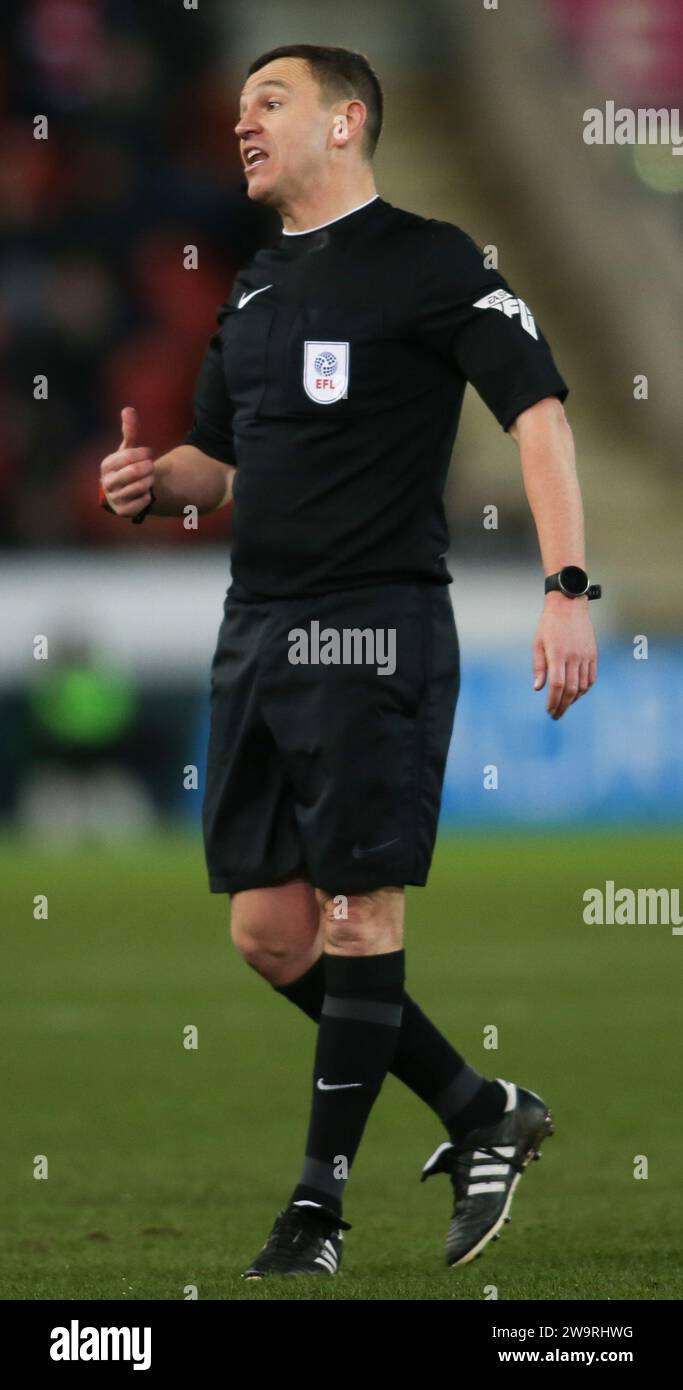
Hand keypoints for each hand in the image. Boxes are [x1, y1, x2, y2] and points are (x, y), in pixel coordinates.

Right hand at [100, 407, 154, 516]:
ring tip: (149, 479)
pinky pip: (141, 503)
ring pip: (140, 487)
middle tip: (151, 467)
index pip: (128, 456)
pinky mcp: (123, 511)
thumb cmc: (126, 467)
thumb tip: (128, 409)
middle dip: (148, 468)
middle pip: (134, 472)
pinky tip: (146, 493)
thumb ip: (129, 431)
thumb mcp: (128, 449)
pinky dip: (147, 497)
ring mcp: (114, 497)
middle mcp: (107, 482)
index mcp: (107, 465)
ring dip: (149, 481)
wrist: (123, 492)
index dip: (144, 453)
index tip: (149, 453)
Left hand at [532, 591, 597, 718]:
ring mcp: (585, 656)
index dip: (553, 701)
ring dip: (574, 700)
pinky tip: (576, 694)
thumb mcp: (538, 643)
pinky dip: (584, 689)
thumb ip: (539, 667)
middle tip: (556, 715)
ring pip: (582, 686)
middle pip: (571, 690)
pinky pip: (591, 678)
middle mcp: (573, 657)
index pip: (557, 685)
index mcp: (557, 654)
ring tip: (564, 705)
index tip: (549, 710)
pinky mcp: (593, 655)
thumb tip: (538, 688)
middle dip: (563, 706)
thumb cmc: (549, 624)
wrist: (569, 606)